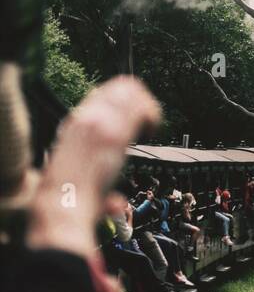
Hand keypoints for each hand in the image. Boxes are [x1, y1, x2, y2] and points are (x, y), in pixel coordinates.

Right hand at [27, 77, 160, 259]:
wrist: (62, 203)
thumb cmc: (69, 198)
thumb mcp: (81, 182)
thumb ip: (100, 186)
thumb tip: (117, 204)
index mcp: (76, 122)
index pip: (105, 93)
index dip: (125, 102)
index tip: (135, 120)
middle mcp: (87, 117)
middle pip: (122, 87)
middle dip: (141, 100)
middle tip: (148, 123)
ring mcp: (99, 123)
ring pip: (133, 92)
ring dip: (149, 107)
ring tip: (151, 128)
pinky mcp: (112, 134)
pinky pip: (141, 108)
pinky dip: (154, 117)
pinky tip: (152, 132)